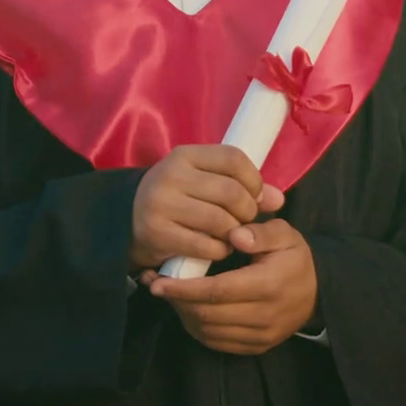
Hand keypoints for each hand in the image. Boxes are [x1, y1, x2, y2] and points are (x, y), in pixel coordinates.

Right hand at [128, 144, 282, 270]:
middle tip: (244, 220)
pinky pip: (205, 246)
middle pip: (230, 192)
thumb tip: (278, 200)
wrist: (127, 221)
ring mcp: (161, 204)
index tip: (255, 195)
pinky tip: (217, 249)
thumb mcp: (204, 182)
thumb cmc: (177, 198)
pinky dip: (220, 251)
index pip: (233, 158)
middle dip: (247, 210)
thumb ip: (241, 186)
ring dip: (235, 233)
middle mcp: (171, 175)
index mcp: (185, 155)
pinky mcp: (157, 234)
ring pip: (220, 221)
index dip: (253, 179)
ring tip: (232, 236)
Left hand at [149, 218, 319, 354]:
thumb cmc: (295, 258)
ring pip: (208, 330)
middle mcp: (264, 315)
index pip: (217, 291)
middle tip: (155, 284)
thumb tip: (234, 235)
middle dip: (177, 300)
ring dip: (183, 313)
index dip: (185, 288)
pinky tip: (188, 309)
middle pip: (207, 313)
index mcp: (269, 284)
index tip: (159, 282)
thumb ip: (261, 232)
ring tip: (169, 294)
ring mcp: (260, 336)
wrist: (318, 293)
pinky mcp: (255, 347)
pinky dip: (197, 326)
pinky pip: (216, 342)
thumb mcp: (286, 235)